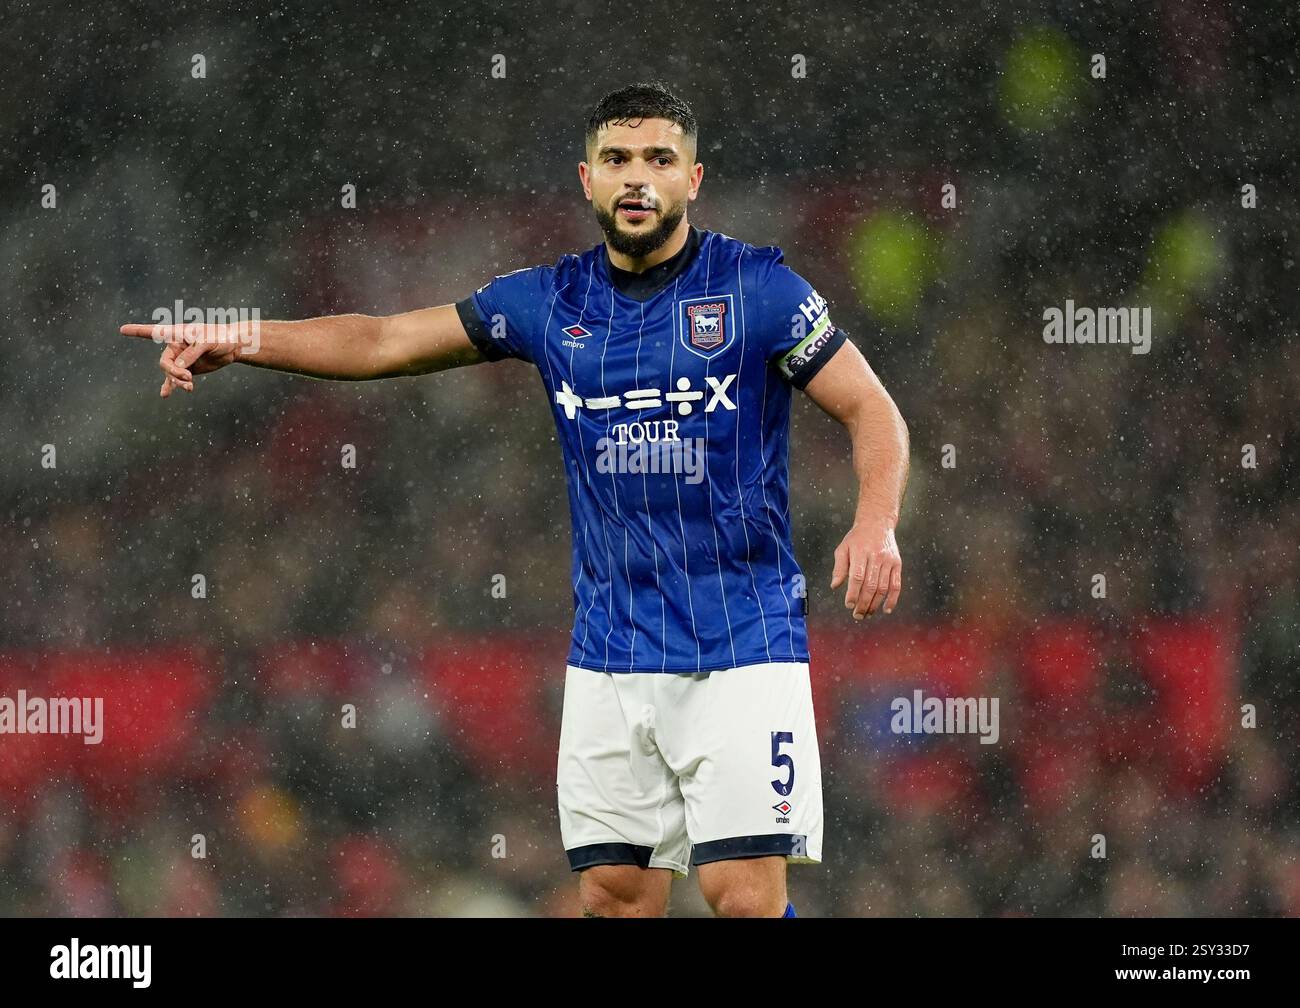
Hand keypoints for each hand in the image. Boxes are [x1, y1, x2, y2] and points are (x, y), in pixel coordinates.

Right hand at [120, 322, 245, 397]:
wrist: (233, 346)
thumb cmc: (220, 336)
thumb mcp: (206, 342)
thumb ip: (191, 354)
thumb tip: (178, 368)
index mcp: (176, 334)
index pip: (153, 332)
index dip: (137, 331)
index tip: (122, 330)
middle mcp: (175, 347)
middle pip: (164, 363)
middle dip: (173, 373)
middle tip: (188, 378)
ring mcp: (181, 359)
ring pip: (171, 374)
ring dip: (178, 382)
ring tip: (190, 388)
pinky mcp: (188, 369)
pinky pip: (175, 380)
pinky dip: (171, 387)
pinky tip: (165, 395)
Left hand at [830, 520, 901, 619]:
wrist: (877, 523)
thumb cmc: (857, 538)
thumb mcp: (843, 548)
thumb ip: (839, 567)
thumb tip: (834, 586)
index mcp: (861, 552)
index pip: (857, 577)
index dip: (853, 593)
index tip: (849, 605)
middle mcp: (876, 557)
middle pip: (871, 585)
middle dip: (863, 603)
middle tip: (857, 615)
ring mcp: (888, 561)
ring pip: (883, 587)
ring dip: (875, 604)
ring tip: (867, 614)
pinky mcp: (897, 564)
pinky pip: (896, 585)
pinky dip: (892, 599)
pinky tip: (886, 609)